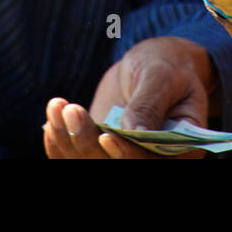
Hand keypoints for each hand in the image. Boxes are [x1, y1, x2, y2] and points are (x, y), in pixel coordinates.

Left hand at [43, 36, 216, 159]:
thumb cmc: (166, 66)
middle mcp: (152, 160)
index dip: (128, 155)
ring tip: (57, 108)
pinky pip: (78, 157)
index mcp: (181, 150)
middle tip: (71, 111)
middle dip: (89, 144)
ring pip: (92, 162)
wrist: (153, 66)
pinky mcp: (101, 150)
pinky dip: (61, 145)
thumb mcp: (163, 75)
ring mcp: (123, 156)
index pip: (152, 161)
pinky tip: (50, 123)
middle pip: (117, 165)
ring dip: (70, 141)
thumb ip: (150, 101)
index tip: (105, 136)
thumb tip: (134, 130)